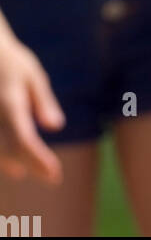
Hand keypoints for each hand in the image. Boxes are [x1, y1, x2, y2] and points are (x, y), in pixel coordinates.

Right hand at [0, 38, 65, 183]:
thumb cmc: (12, 62)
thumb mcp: (33, 76)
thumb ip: (43, 102)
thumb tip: (56, 126)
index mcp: (11, 104)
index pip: (25, 139)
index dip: (39, 160)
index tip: (55, 174)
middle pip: (10, 150)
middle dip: (31, 164)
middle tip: (52, 177)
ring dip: (11, 162)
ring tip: (25, 171)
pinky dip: (1, 154)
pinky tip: (11, 164)